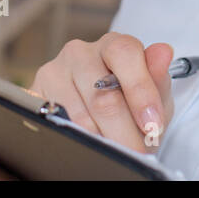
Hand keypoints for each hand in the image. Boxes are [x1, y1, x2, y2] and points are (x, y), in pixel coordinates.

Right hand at [30, 35, 174, 152]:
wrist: (100, 116)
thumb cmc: (130, 102)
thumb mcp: (154, 94)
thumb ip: (158, 77)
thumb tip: (163, 52)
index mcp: (113, 45)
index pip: (124, 53)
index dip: (140, 91)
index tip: (152, 124)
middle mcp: (80, 52)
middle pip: (102, 94)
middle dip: (125, 131)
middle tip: (137, 152)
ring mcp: (54, 72)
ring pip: (80, 116)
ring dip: (103, 140)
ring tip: (116, 150)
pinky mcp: (35, 93)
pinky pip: (57, 122)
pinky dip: (78, 139)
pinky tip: (90, 145)